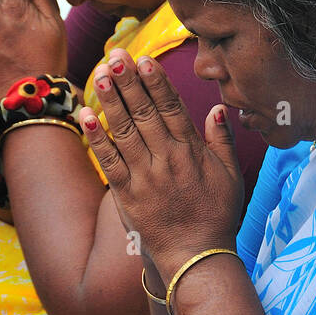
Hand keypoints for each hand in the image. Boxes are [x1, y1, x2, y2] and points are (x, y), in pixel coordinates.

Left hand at [81, 50, 243, 280]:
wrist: (196, 259)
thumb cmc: (216, 216)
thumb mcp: (230, 175)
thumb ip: (221, 139)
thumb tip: (218, 107)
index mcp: (191, 151)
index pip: (171, 108)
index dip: (156, 82)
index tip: (145, 60)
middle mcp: (167, 159)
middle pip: (145, 112)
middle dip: (129, 81)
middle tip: (116, 55)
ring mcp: (145, 177)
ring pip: (124, 131)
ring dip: (110, 101)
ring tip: (100, 74)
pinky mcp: (127, 195)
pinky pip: (109, 162)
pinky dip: (97, 139)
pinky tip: (85, 116)